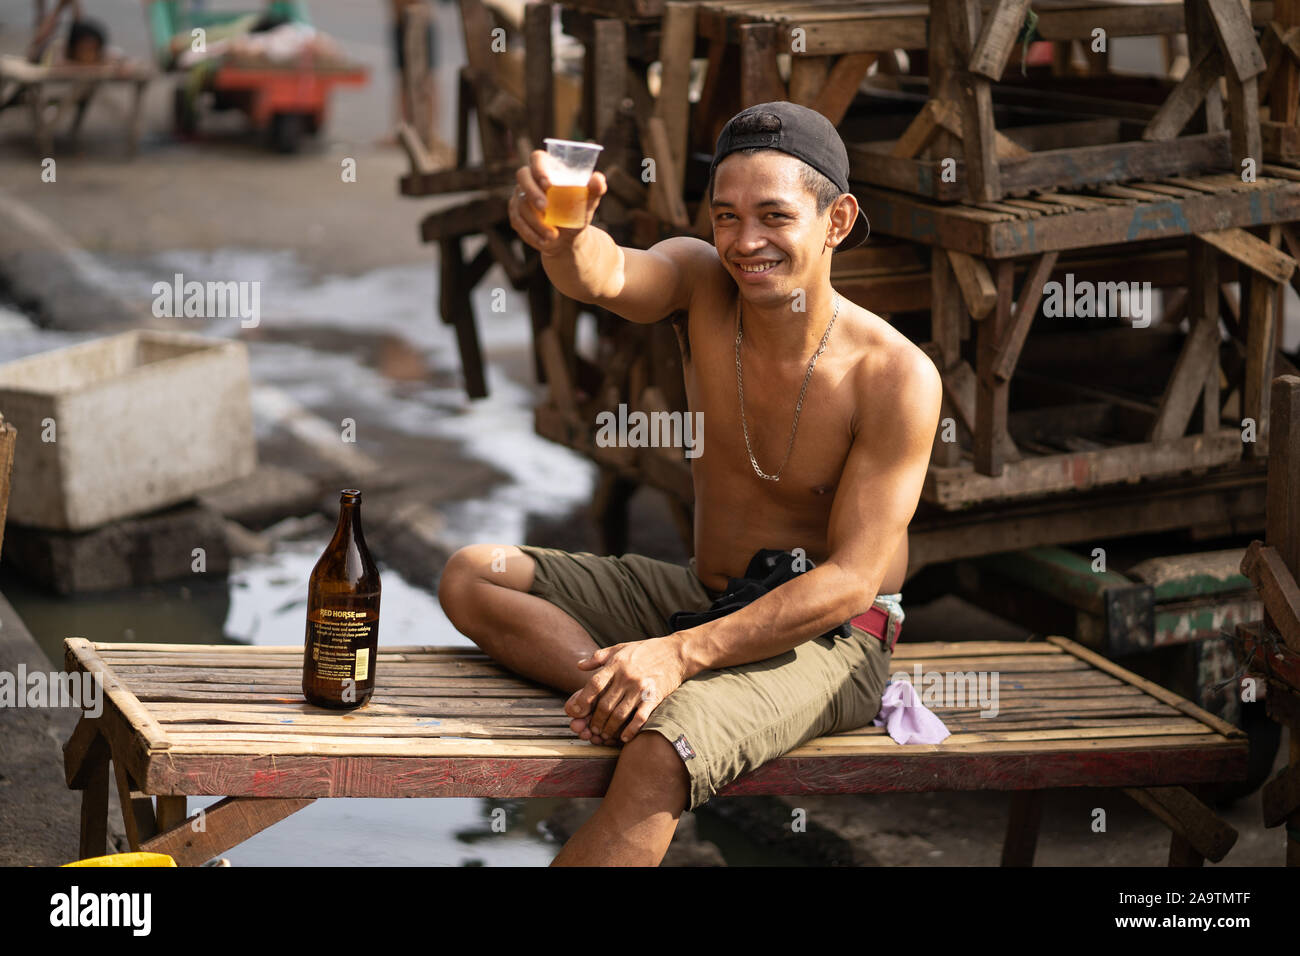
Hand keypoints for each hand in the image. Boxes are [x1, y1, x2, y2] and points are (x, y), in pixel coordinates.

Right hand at [508, 149, 606, 254]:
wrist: (568, 237)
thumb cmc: (577, 212)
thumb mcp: (588, 202)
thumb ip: (595, 190)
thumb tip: (598, 180)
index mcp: (547, 169)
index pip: (537, 158)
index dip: (539, 168)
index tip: (548, 184)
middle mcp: (530, 179)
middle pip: (522, 176)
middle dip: (533, 192)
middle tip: (545, 207)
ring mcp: (520, 196)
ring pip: (521, 204)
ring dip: (537, 222)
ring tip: (553, 235)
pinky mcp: (515, 214)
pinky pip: (518, 222)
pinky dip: (531, 234)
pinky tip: (543, 241)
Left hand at [565, 635, 687, 744]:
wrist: (675, 653)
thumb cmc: (645, 650)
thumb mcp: (620, 648)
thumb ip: (598, 657)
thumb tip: (579, 666)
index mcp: (616, 664)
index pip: (594, 685)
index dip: (582, 701)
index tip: (575, 712)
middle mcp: (627, 677)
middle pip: (605, 704)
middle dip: (595, 720)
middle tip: (591, 729)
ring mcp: (641, 688)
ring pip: (619, 714)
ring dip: (609, 728)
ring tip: (603, 734)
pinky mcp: (654, 697)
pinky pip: (640, 718)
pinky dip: (630, 730)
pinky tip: (624, 737)